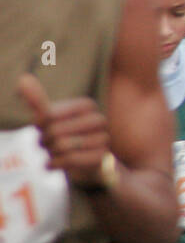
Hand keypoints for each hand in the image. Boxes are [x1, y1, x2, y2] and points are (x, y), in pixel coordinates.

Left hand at [17, 73, 111, 188]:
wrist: (84, 164)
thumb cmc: (63, 137)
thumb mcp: (49, 119)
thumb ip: (37, 100)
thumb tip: (23, 78)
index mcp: (87, 105)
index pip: (50, 115)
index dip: (41, 125)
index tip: (45, 129)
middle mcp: (99, 120)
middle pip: (56, 131)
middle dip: (45, 141)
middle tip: (48, 145)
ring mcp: (104, 140)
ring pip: (63, 146)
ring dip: (50, 153)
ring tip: (53, 154)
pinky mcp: (102, 158)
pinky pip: (70, 159)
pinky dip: (56, 163)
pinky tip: (54, 163)